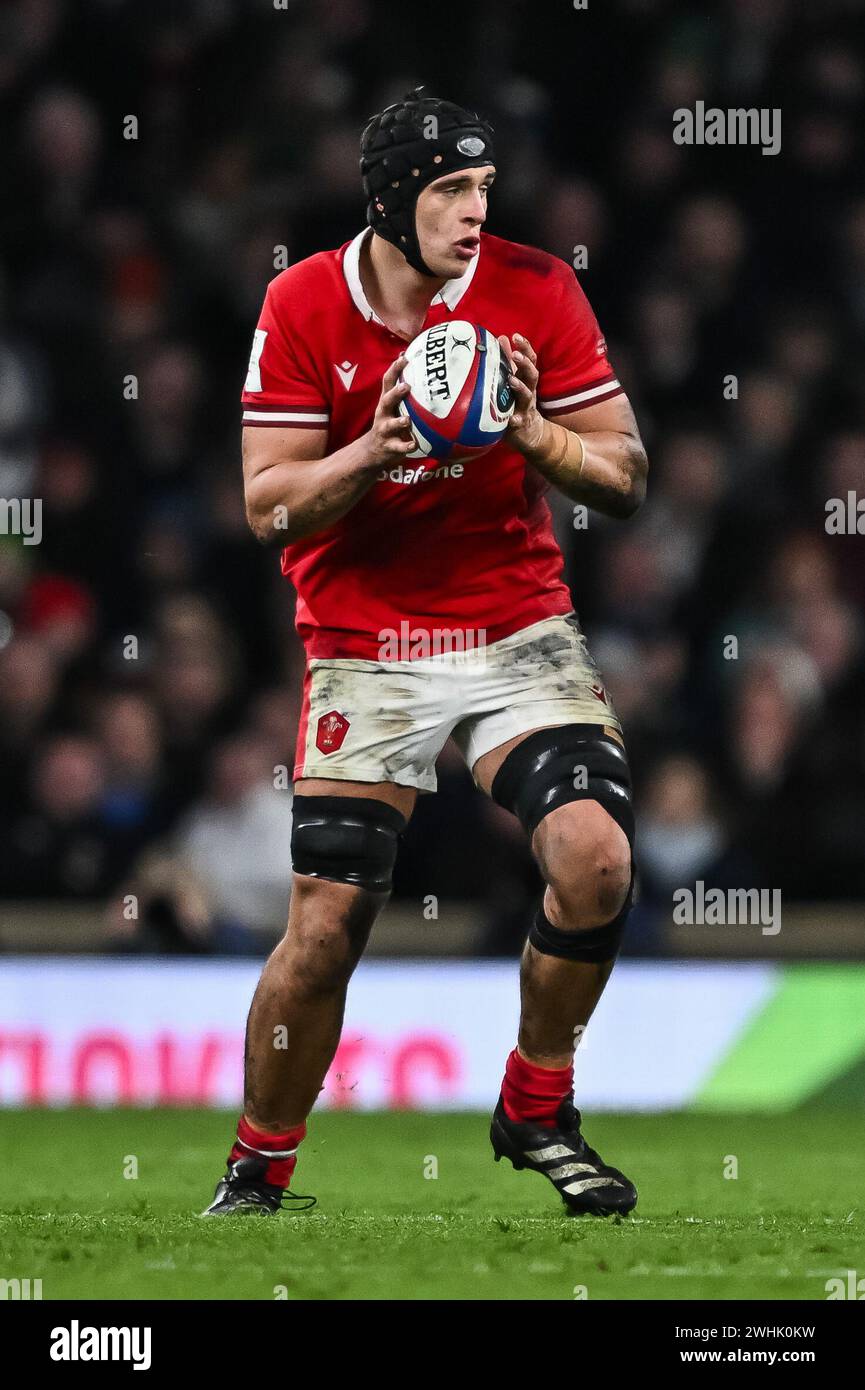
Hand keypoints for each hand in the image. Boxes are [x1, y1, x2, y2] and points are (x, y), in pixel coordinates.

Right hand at [363, 355, 415, 467]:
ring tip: (407, 420)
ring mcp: (385, 430)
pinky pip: (398, 447)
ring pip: (390, 425)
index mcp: (386, 401)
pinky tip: (414, 445)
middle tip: (406, 386)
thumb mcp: (393, 406)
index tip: (404, 357)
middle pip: (386, 400)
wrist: (372, 450)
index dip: (395, 369)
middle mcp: (383, 414)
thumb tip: (420, 369)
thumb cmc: (389, 422)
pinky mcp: (389, 446)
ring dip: (399, 422)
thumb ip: (403, 391)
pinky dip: (406, 446)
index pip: (388, 381)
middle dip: (395, 393)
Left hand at [498, 333, 545, 455]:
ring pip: (527, 395)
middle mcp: (529, 391)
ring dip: (520, 387)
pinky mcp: (522, 424)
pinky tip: (511, 419)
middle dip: (525, 363)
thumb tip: (502, 338)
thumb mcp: (515, 379)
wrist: (529, 432)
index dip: (525, 347)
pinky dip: (516, 420)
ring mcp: (526, 407)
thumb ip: (509, 361)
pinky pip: (520, 422)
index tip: (516, 335)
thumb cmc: (518, 402)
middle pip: (532, 374)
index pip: (529, 359)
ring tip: (511, 380)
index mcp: (526, 379)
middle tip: (515, 354)